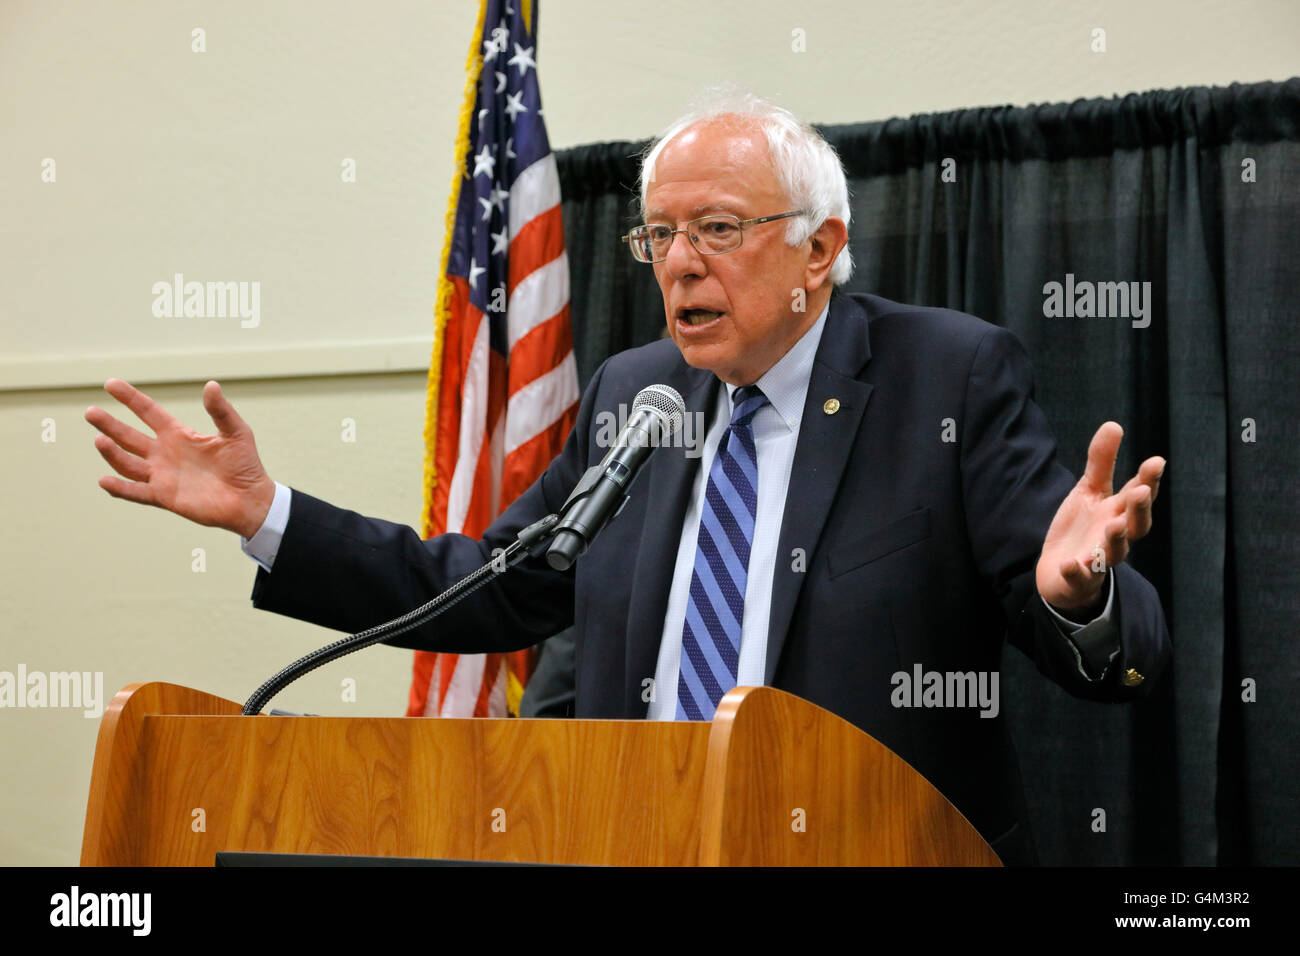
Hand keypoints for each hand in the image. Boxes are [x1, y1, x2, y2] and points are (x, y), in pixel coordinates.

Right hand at [85, 379, 275, 538]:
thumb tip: (211, 385)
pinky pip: (137, 492)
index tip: (110, 384)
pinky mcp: (165, 497)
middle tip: (90, 412)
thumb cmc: (245, 465)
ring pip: (128, 463)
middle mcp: (164, 453)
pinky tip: (104, 480)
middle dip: (109, 425)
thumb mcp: (236, 432)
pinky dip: (120, 488)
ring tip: (99, 440)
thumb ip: (221, 411)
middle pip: (129, 436)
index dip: (130, 398)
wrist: (251, 499)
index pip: (148, 412)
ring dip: (112, 453)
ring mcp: (162, 475)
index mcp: (178, 434)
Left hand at [1036, 421, 1163, 613]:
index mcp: (1120, 513)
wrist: (1058, 572)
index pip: (1139, 496)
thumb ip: (1102, 462)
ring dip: (1115, 540)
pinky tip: (1070, 564)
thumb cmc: (1083, 528)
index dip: (1149, 480)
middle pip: (1136, 526)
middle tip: (1139, 491)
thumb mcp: (1090, 492)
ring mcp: (1098, 560)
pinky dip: (1076, 572)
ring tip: (1113, 525)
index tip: (1156, 461)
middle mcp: (1115, 537)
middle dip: (1139, 510)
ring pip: (1113, 554)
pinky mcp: (1078, 579)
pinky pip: (1080, 578)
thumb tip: (1114, 424)